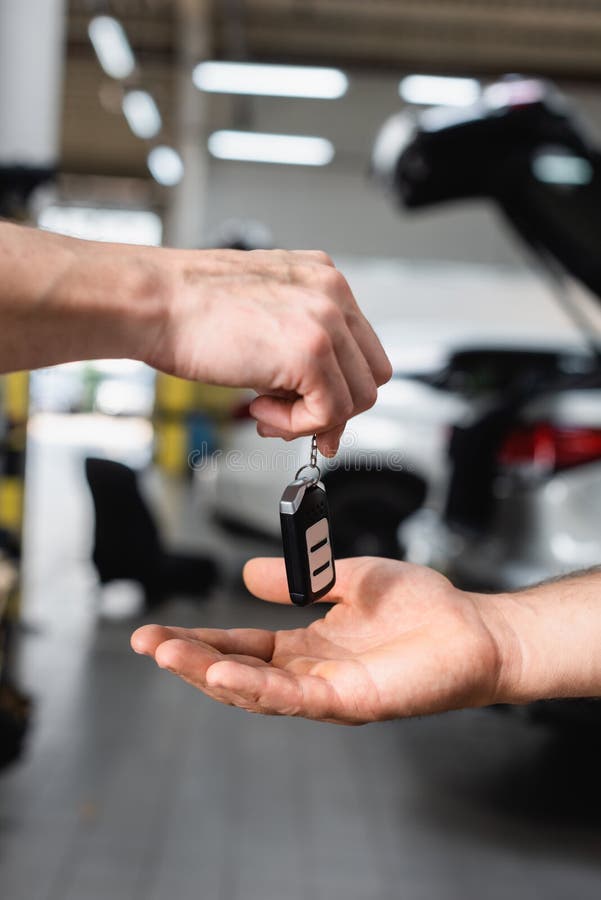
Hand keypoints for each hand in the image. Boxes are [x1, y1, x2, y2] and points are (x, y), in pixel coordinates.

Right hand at [131, 558, 515, 724]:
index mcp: (308, 645)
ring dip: (211, 675)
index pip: (243, 645)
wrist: (474, 627)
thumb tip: (249, 573)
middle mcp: (311, 673)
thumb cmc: (421, 606)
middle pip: (238, 672)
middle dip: (191, 661)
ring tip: (170, 655)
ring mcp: (329, 692)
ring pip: (257, 691)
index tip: (159, 631)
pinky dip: (256, 688)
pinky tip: (224, 673)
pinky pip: (295, 698)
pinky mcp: (352, 701)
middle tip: (148, 644)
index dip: (202, 639)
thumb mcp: (349, 579)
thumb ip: (300, 579)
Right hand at [142, 248, 391, 454]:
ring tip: (265, 410)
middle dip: (334, 407)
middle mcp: (333, 293)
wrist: (155, 301)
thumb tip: (323, 407)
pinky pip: (330, 412)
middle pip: (371, 375)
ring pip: (357, 399)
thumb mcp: (262, 315)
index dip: (339, 387)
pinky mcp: (310, 353)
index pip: (361, 348)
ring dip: (311, 419)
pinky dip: (297, 425)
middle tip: (291, 418)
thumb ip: (299, 349)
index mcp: (324, 279)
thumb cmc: (189, 309)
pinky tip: (259, 408)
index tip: (311, 408)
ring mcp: (326, 322)